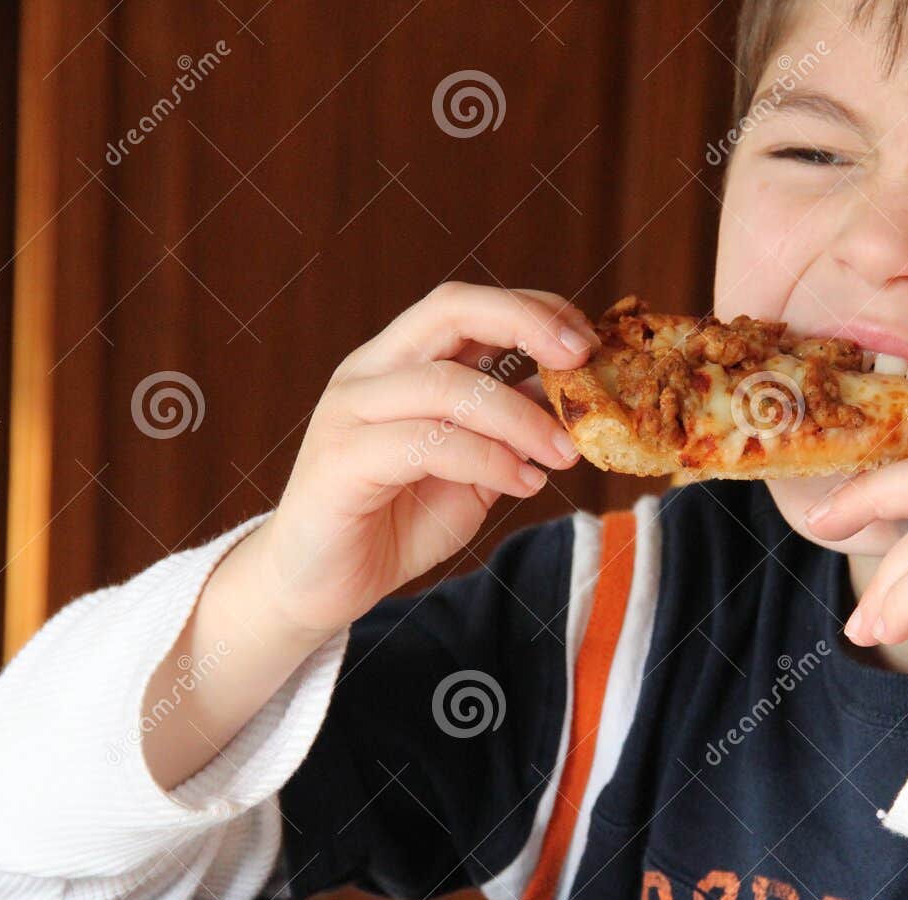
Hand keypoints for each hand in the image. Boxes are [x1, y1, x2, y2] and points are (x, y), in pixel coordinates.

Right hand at [252, 282, 595, 638]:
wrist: (320, 586)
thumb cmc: (395, 522)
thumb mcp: (472, 469)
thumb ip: (508, 430)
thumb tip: (566, 398)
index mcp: (398, 362)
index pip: (464, 306)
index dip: (530, 310)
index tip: (587, 340)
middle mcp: (369, 372)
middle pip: (449, 310)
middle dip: (525, 324)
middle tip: (582, 360)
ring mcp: (348, 412)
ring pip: (446, 384)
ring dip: (520, 416)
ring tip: (564, 455)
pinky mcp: (340, 462)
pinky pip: (426, 444)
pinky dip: (488, 460)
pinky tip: (523, 484)